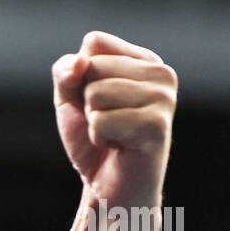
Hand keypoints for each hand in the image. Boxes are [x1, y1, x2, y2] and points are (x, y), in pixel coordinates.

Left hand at [53, 31, 176, 209]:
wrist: (109, 187)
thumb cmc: (93, 141)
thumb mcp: (70, 98)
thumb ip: (66, 71)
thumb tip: (80, 64)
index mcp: (145, 60)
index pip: (94, 42)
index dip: (80, 75)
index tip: (96, 102)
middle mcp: (162, 74)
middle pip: (93, 66)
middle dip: (86, 101)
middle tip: (106, 124)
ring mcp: (163, 99)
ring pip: (95, 93)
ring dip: (93, 122)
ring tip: (113, 135)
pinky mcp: (156, 125)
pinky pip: (100, 120)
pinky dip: (99, 137)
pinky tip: (119, 147)